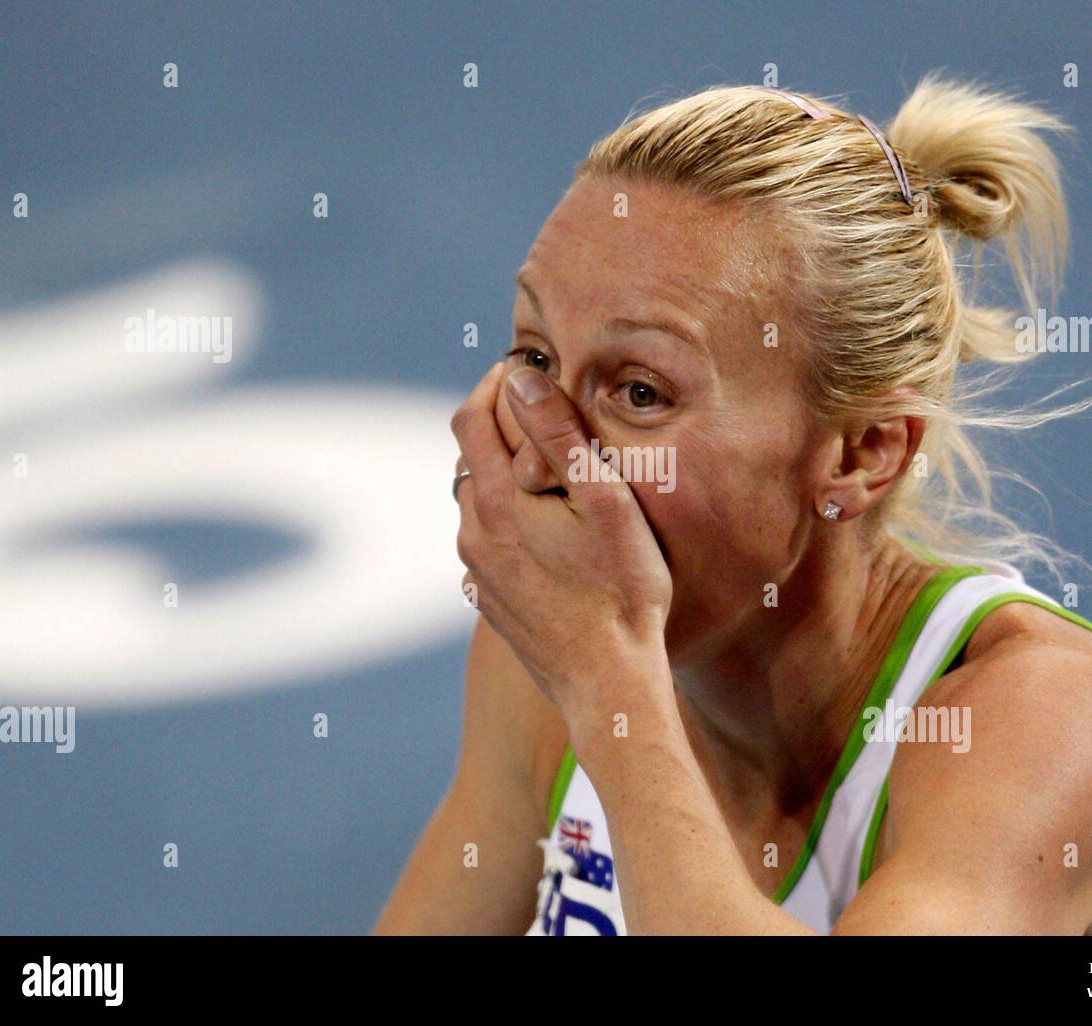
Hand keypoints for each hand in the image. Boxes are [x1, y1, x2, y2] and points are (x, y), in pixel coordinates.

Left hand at [450, 362, 673, 724]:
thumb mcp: (606, 503)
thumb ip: (561, 435)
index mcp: (494, 505)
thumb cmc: (621, 593)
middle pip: (469, 457)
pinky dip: (507, 513)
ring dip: (504, 472)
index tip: (527, 369)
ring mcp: (477, 571)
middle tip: (544, 409)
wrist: (607, 686)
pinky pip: (487, 537)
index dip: (496, 383)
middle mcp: (473, 535)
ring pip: (476, 499)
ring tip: (551, 466)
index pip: (472, 417)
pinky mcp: (489, 598)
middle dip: (500, 423)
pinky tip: (549, 524)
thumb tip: (522, 379)